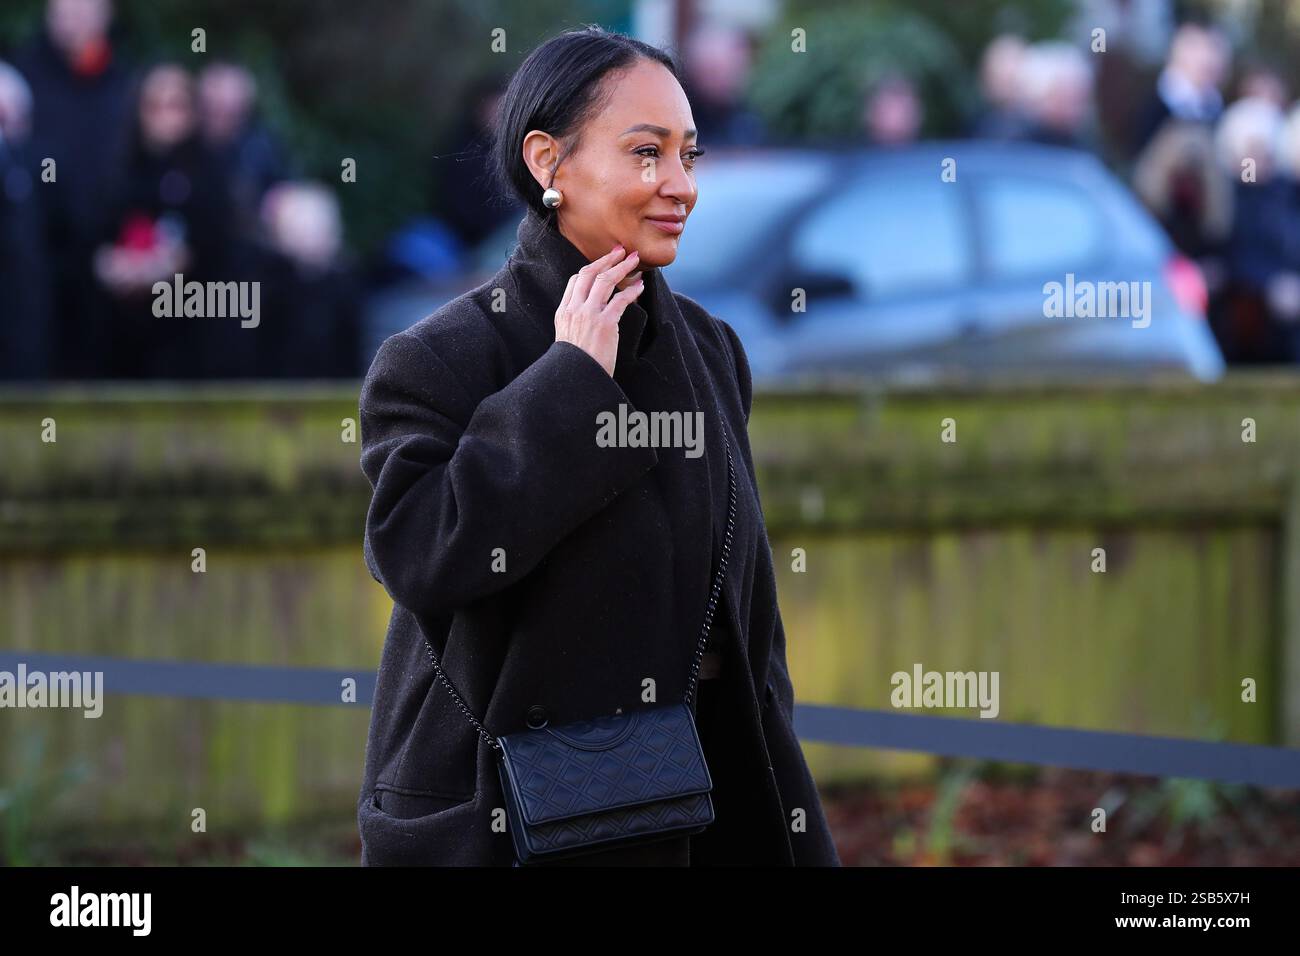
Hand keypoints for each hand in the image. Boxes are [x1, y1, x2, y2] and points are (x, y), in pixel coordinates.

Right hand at [553, 244, 644, 376]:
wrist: (576, 380)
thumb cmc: (576, 364)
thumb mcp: (568, 339)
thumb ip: (576, 323)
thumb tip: (590, 316)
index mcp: (563, 312)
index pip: (575, 280)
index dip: (591, 267)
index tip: (604, 262)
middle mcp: (574, 309)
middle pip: (590, 273)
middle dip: (607, 259)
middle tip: (621, 251)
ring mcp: (589, 315)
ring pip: (605, 280)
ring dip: (622, 267)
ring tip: (635, 261)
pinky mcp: (605, 324)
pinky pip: (621, 299)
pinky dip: (632, 290)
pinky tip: (640, 286)